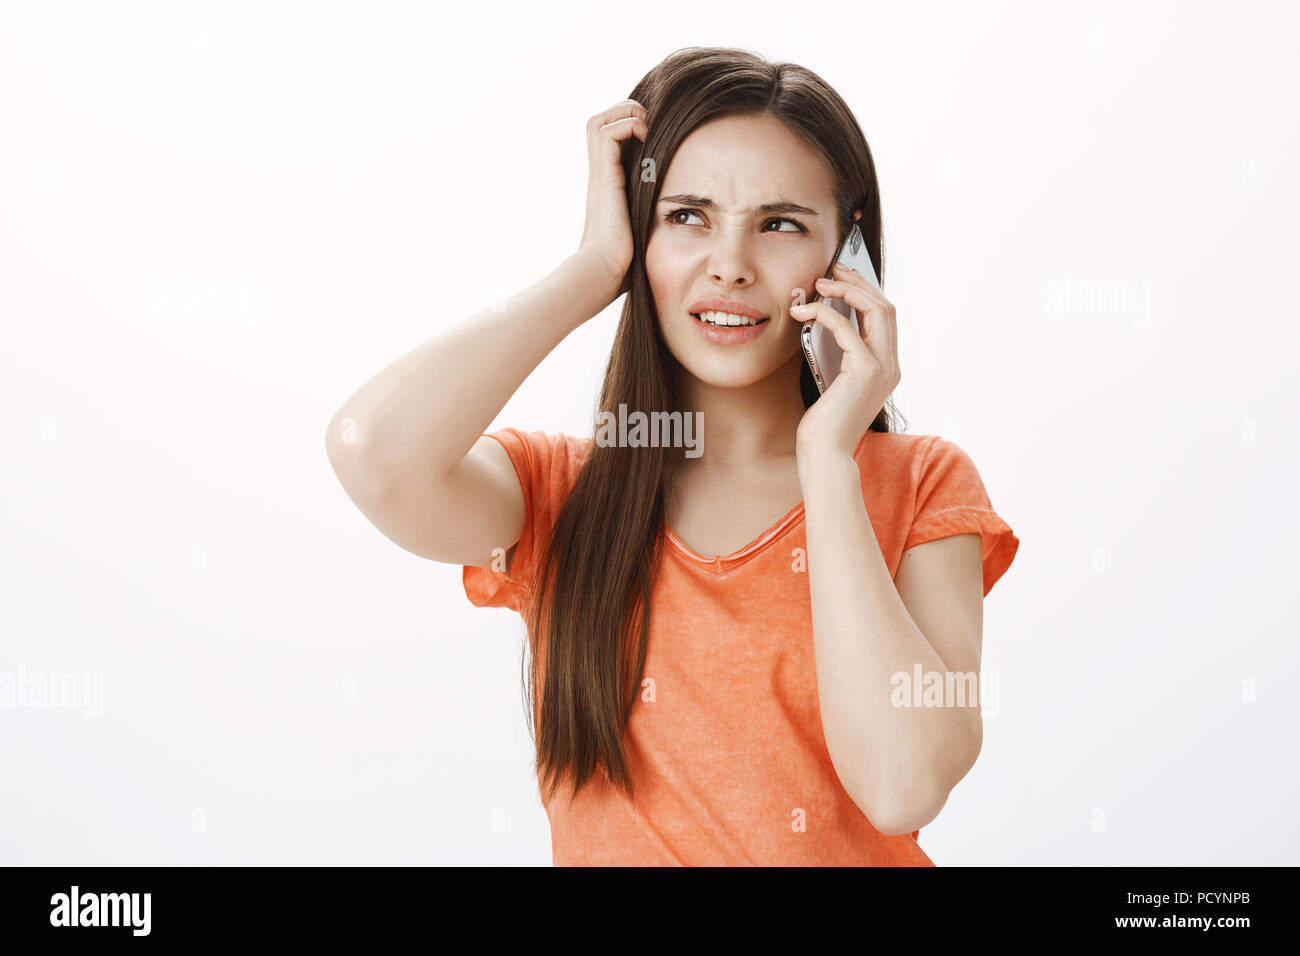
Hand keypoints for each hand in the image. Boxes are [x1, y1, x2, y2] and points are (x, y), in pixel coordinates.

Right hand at [576, 99, 647, 301]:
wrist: (603, 273)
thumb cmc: (624, 265)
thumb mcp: (644, 235)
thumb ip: (655, 223)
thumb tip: (684, 227)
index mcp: (609, 185)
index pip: (610, 139)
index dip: (630, 127)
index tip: (656, 137)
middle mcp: (601, 175)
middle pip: (599, 122)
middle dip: (626, 113)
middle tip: (650, 126)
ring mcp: (600, 174)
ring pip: (600, 121)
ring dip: (624, 114)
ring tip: (647, 128)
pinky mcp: (603, 176)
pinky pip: (608, 131)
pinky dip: (628, 125)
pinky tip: (647, 140)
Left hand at [789, 260, 900, 461]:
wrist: (825, 454)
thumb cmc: (823, 423)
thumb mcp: (833, 381)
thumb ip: (838, 355)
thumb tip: (823, 321)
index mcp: (887, 367)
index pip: (885, 317)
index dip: (866, 291)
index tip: (842, 275)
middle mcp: (891, 365)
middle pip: (885, 307)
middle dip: (859, 282)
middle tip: (832, 268)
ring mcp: (883, 368)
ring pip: (876, 310)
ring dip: (846, 290)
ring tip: (819, 283)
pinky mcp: (865, 371)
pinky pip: (847, 328)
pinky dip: (826, 313)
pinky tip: (806, 312)